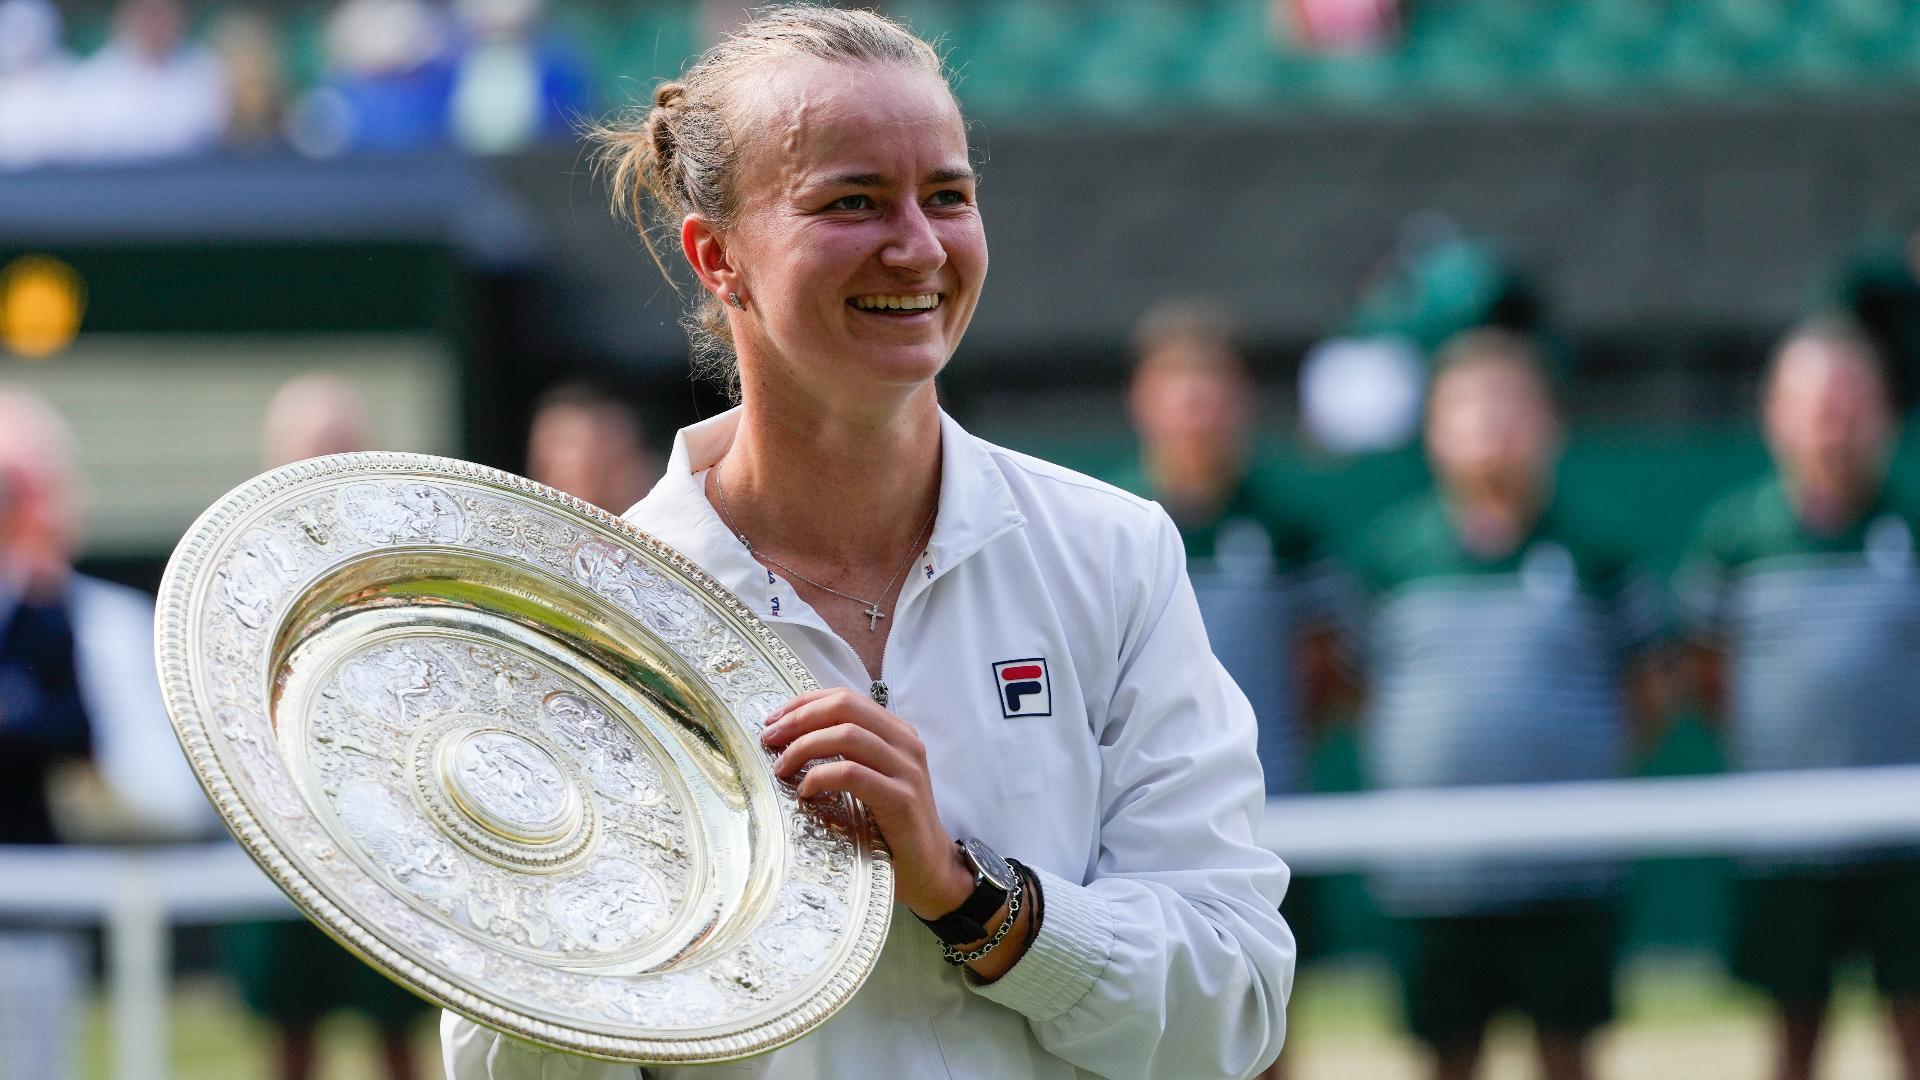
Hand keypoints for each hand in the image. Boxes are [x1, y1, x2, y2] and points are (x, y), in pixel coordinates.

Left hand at [760, 687, 973, 918]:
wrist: (930, 868)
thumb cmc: (891, 825)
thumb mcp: (872, 779)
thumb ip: (848, 754)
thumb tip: (791, 738)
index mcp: (897, 732)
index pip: (845, 698)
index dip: (804, 703)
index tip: (773, 720)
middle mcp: (905, 743)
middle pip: (844, 708)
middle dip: (799, 718)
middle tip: (770, 738)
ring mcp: (906, 769)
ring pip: (846, 735)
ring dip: (803, 747)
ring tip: (781, 768)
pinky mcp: (901, 799)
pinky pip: (852, 774)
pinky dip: (820, 777)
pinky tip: (805, 792)